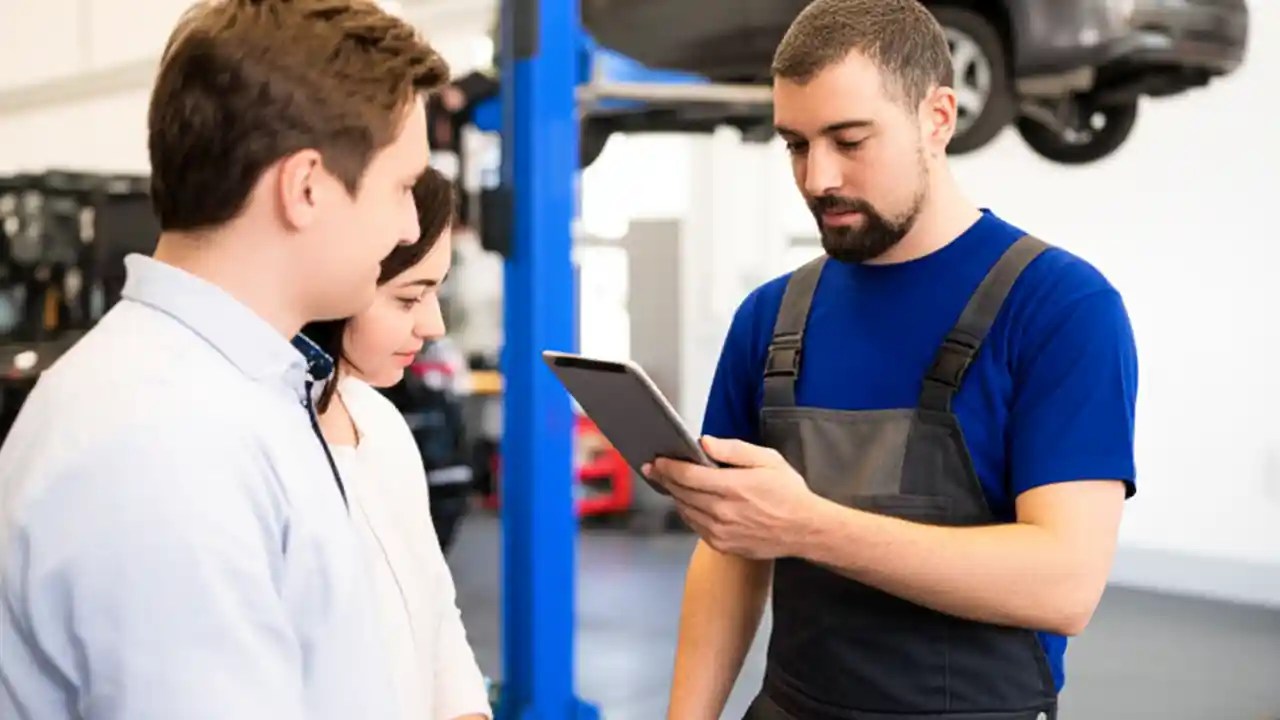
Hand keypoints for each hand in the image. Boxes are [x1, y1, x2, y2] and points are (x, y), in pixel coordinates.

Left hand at [644, 437, 819, 559]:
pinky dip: (688, 513)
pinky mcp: (722, 545)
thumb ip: (733, 449)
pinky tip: (689, 502)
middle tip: (654, 468)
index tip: (657, 460)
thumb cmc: (788, 493)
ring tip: (671, 483)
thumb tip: (704, 442)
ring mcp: (721, 531)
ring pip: (685, 511)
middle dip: (665, 478)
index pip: (688, 475)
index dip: (668, 466)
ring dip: (675, 496)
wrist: (804, 529)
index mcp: (733, 487)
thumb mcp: (767, 460)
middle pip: (681, 493)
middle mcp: (723, 511)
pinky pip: (695, 526)